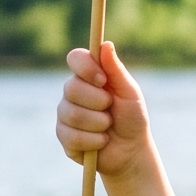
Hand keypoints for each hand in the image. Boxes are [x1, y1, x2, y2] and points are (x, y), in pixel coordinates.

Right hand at [56, 42, 151, 182]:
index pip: (75, 58)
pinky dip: (93, 141)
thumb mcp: (129, 92)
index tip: (102, 79)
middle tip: (111, 109)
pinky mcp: (64, 136)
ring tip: (108, 127)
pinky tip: (101, 141)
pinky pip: (71, 136)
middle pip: (71, 88)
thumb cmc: (131, 117)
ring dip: (98, 123)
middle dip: (98, 102)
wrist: (130, 151)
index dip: (85, 67)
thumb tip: (106, 44)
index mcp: (88, 76)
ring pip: (72, 113)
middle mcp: (72, 92)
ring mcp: (65, 113)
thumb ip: (116, 70)